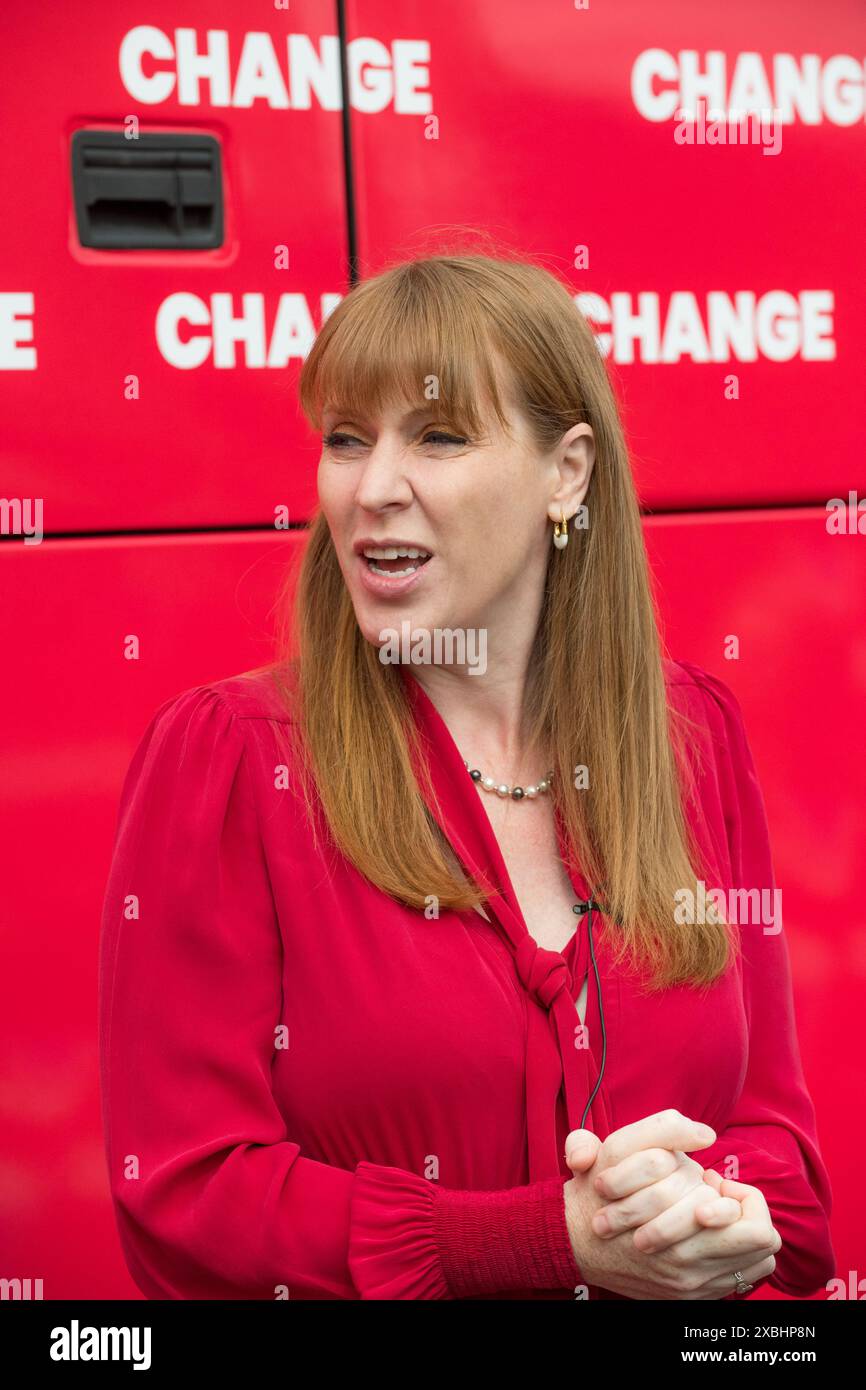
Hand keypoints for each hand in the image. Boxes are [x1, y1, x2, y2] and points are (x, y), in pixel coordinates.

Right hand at [563, 1110, 778, 1297]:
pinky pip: (738, 1280)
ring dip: (744, 1235)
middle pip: (760, 1241)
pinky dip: (735, 1257)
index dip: (740, 1193)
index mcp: (674, 1223)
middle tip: (721, 1199)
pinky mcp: (687, 1297)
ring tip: (717, 1218)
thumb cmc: (602, 1188)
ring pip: (755, 1262)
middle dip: (750, 1214)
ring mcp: (689, 1283)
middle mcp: (686, 1262)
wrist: (577, 1238)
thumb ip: (663, 1128)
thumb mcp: (620, 1146)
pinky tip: (708, 1237)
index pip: (747, 1218)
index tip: (713, 1181)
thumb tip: (706, 1134)